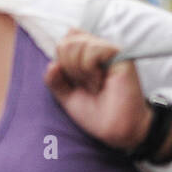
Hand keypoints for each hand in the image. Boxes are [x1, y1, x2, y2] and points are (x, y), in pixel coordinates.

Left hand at [45, 29, 153, 150]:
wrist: (114, 129)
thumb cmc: (95, 114)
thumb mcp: (67, 97)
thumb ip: (55, 80)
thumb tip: (52, 64)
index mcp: (85, 56)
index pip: (65, 41)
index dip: (62, 63)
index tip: (74, 84)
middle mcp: (97, 50)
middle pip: (67, 41)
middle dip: (68, 68)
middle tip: (85, 86)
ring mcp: (108, 50)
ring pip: (77, 44)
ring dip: (80, 71)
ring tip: (94, 86)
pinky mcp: (119, 54)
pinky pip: (92, 50)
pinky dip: (89, 69)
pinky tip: (100, 82)